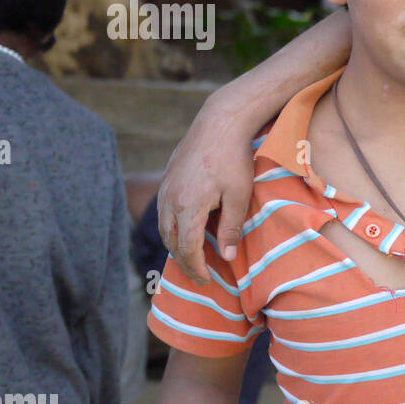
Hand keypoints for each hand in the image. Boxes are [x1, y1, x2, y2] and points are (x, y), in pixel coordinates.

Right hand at [158, 98, 256, 284]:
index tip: (207, 281)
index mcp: (188, 207)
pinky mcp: (168, 179)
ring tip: (192, 259)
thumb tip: (226, 258)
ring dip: (176, 246)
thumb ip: (231, 228)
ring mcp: (166, 189)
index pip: (188, 248)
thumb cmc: (234, 159)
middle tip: (200, 276)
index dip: (196, 268)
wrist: (220, 122)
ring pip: (164, 228)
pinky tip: (186, 232)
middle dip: (185, 262)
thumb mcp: (239, 196)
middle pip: (171, 242)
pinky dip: (173, 229)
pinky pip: (164, 212)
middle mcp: (170, 200)